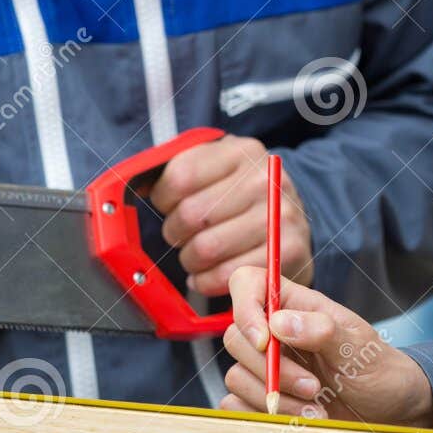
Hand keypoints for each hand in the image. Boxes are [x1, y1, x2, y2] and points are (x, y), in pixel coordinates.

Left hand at [149, 133, 311, 296]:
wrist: (293, 222)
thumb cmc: (243, 196)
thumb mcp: (218, 166)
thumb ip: (180, 168)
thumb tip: (138, 184)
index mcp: (242, 151)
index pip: (182, 175)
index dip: (163, 197)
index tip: (168, 205)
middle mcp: (265, 179)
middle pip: (191, 214)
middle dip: (175, 232)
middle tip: (182, 235)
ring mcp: (279, 215)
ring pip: (206, 248)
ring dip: (189, 259)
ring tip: (195, 256)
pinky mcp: (286, 250)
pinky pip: (226, 275)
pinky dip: (206, 281)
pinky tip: (207, 274)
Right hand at [218, 266, 432, 427]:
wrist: (387, 412)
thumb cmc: (377, 370)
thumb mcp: (358, 346)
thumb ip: (322, 330)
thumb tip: (277, 322)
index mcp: (296, 306)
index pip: (249, 283)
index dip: (245, 306)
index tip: (266, 341)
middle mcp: (275, 334)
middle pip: (235, 337)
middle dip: (271, 370)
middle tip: (314, 387)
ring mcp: (266, 368)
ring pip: (236, 376)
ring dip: (275, 399)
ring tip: (316, 409)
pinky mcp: (260, 400)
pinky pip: (236, 406)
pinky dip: (264, 416)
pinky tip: (299, 420)